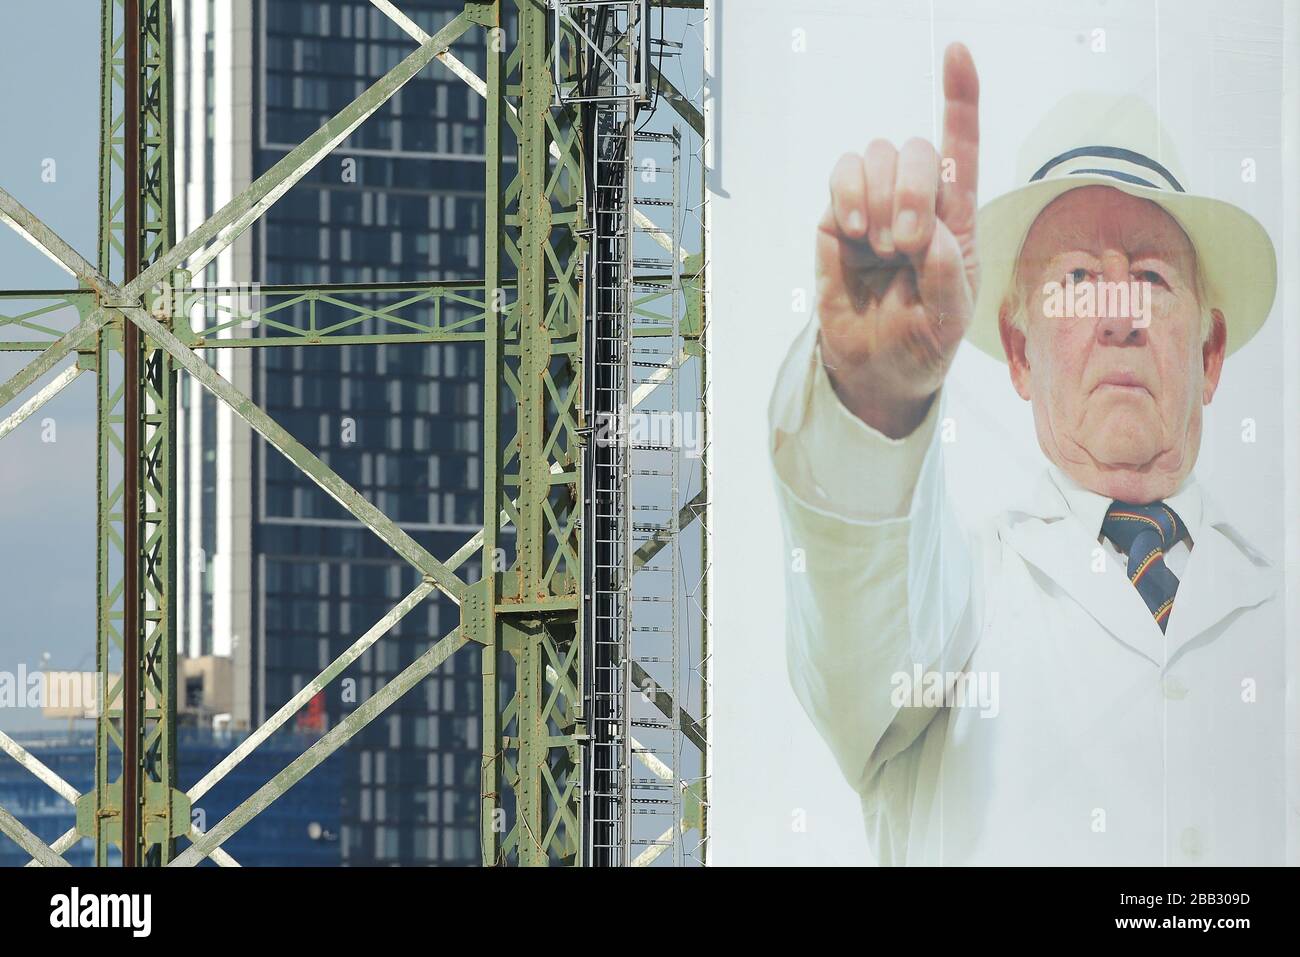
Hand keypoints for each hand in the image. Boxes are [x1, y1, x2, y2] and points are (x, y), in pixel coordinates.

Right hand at [815, 42, 980, 437]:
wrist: (874, 371)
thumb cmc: (923, 342)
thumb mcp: (950, 321)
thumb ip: (947, 277)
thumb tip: (927, 233)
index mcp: (956, 218)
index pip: (961, 148)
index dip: (960, 98)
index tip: (955, 53)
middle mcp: (916, 202)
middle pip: (915, 149)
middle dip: (911, 189)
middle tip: (905, 244)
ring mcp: (874, 208)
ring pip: (877, 154)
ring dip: (880, 197)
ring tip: (880, 246)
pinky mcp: (837, 220)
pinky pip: (841, 178)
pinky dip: (848, 195)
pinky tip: (855, 232)